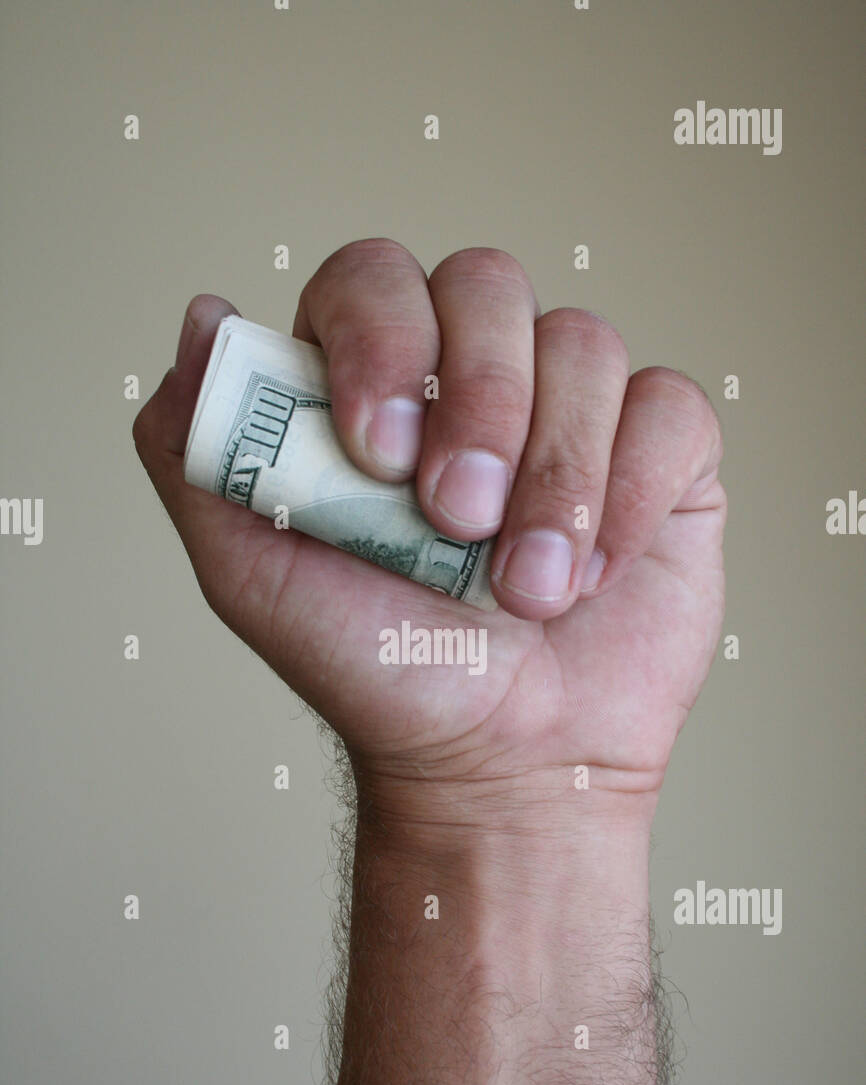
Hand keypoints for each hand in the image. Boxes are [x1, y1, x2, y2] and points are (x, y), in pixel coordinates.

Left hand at [133, 239, 724, 817]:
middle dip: (480, 402)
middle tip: (456, 522)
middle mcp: (475, 378)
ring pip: (586, 343)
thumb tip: (204, 319)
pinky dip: (631, 493)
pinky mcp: (659, 457)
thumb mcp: (254, 576)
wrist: (500, 763)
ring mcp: (571, 411)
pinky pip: (670, 409)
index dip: (380, 336)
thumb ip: (201, 450)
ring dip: (556, 475)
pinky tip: (593, 576)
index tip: (380, 452)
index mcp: (376, 384)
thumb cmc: (382, 674)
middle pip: (487, 284)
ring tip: (527, 592)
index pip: (372, 279)